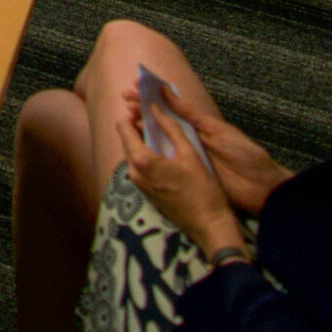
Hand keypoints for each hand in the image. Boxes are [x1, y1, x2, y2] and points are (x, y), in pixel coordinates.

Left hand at [115, 102, 246, 256]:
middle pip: (126, 140)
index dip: (131, 114)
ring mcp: (137, 184)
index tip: (142, 107)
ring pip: (132, 154)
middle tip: (151, 115)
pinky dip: (145, 155)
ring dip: (140, 141)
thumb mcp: (190, 153)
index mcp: (142, 160)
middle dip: (135, 126)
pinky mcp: (144, 192)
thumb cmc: (202, 189)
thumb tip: (156, 109)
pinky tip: (161, 151)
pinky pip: (138, 167)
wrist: (207, 224)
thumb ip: (171, 129)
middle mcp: (133, 172)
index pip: (123, 128)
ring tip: (158, 131)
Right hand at [133, 84, 292, 216]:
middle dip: (142, 109)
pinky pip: (164, 161)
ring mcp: (185, 156)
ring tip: (125, 117)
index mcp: (198, 126)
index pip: (170, 107)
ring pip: (158, 139)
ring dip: (141, 128)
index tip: (136, 85)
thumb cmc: (245, 156)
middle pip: (160, 121)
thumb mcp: (218, 131)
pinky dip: (149, 152)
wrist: (259, 188)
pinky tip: (135, 145)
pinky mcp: (184, 173)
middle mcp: (189, 138)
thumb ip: (192, 115)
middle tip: (124, 99)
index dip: (153, 96)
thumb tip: (169, 92)